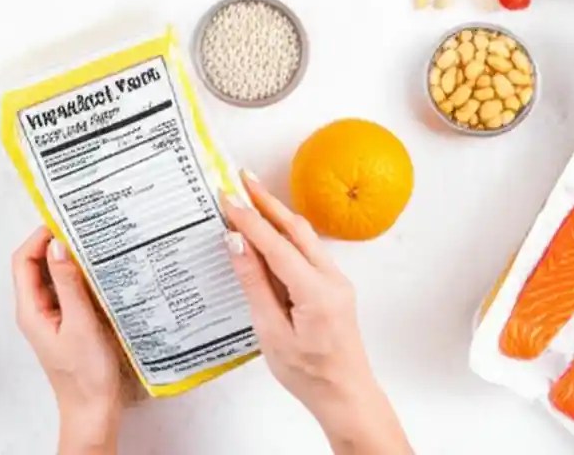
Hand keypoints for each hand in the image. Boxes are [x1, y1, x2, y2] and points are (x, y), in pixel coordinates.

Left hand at [13, 227, 123, 454]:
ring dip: (70, 260)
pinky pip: (68, 291)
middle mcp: (36, 310)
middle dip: (55, 244)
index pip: (24, 260)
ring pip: (54, 277)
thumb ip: (68, 283)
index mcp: (30, 309)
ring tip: (94, 245)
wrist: (93, 410)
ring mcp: (51, 316)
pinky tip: (100, 273)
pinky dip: (80, 278)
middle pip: (37, 265)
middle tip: (82, 229)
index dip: (40, 237)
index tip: (64, 223)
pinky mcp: (67, 323)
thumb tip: (58, 245)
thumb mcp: (80, 323)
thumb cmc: (85, 374)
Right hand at [222, 172, 410, 454]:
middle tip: (240, 178)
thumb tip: (237, 244)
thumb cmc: (309, 374)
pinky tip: (267, 232)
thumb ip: (255, 285)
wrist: (346, 395)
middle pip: (295, 229)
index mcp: (316, 292)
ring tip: (250, 195)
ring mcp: (336, 280)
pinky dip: (285, 234)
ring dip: (276, 214)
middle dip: (266, 201)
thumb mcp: (272, 333)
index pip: (275, 245)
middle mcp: (332, 279)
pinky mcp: (333, 286)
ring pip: (304, 236)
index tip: (227, 198)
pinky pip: (307, 250)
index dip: (249, 219)